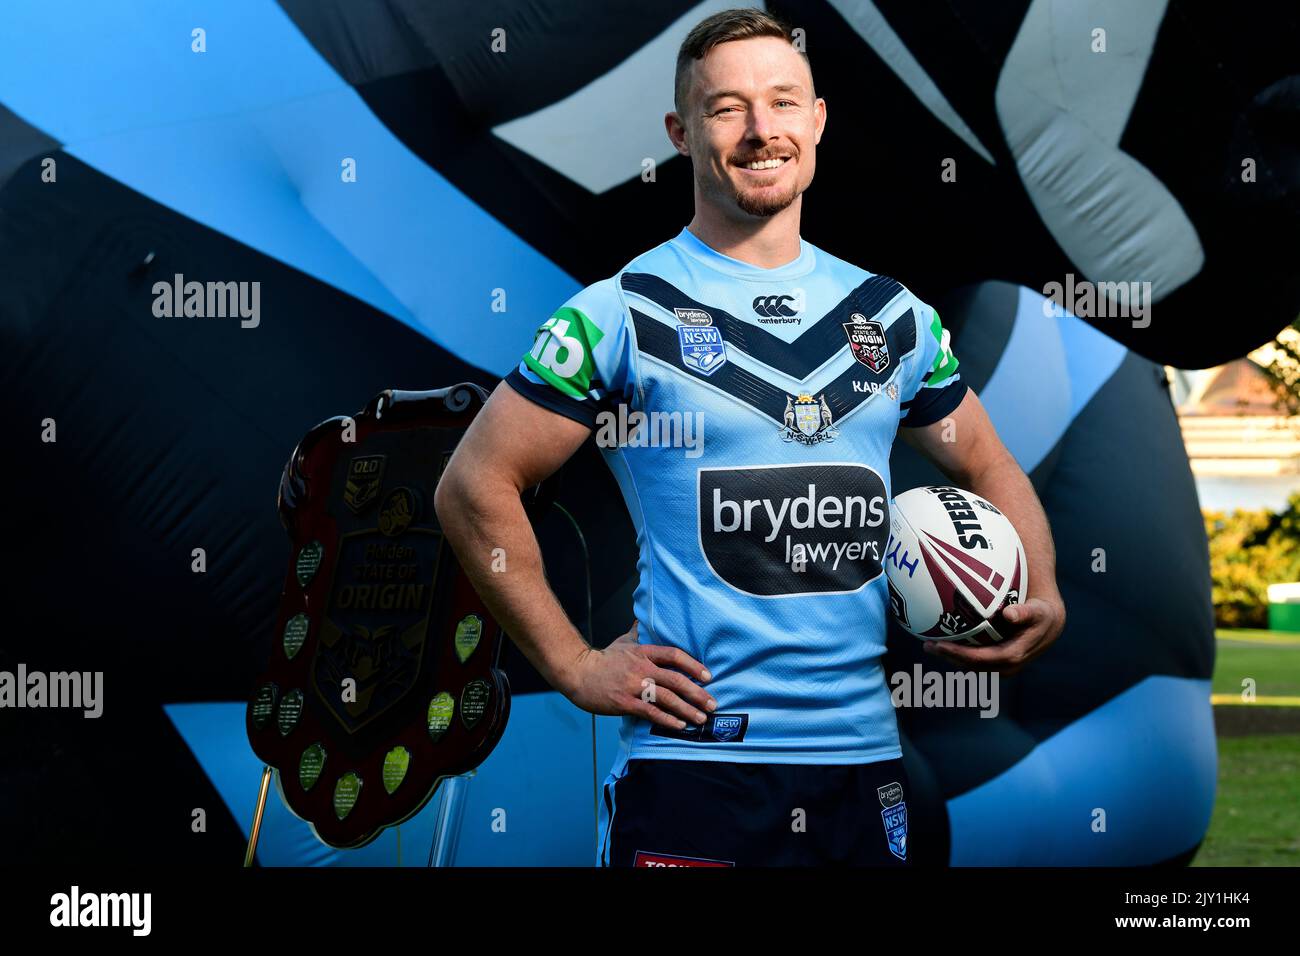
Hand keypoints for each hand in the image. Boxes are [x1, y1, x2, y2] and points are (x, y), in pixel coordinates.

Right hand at [558, 621, 716, 730]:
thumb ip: (638, 634)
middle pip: (676, 679)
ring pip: (667, 698)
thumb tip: (645, 620)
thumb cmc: (601, 659)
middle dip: (697, 693)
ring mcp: (633, 686)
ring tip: (701, 718)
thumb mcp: (622, 642)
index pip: (674, 655)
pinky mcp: (624, 702)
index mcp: (643, 652)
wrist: (577, 672)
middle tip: (712, 703)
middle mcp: (641, 668)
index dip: (693, 665)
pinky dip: (667, 720)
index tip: (708, 676)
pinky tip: (679, 725)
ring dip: (687, 710)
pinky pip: (651, 712)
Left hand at [924, 596, 1064, 674]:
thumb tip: (1009, 614)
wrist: (1048, 625)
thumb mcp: (1038, 612)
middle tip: (927, 645)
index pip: (980, 659)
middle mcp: (1005, 667)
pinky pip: (972, 660)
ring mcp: (999, 667)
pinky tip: (941, 640)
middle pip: (970, 666)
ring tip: (929, 645)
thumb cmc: (1041, 614)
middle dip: (949, 658)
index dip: (959, 655)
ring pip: (969, 666)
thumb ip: (1025, 613)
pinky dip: (957, 653)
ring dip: (950, 658)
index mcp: (1012, 657)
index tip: (940, 645)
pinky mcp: (995, 662)